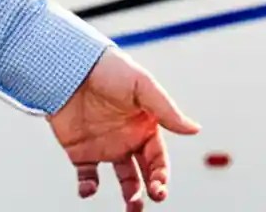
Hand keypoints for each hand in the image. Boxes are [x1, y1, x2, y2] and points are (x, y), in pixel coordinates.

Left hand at [48, 47, 200, 210]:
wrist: (70, 68)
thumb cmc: (110, 71)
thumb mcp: (143, 87)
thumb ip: (167, 111)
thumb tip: (195, 129)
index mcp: (146, 126)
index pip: (159, 159)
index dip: (161, 175)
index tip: (159, 187)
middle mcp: (129, 139)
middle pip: (145, 173)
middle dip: (151, 190)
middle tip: (150, 200)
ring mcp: (105, 147)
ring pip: (123, 180)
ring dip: (129, 195)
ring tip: (131, 208)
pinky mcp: (80, 151)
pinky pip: (87, 177)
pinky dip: (88, 188)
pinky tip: (89, 189)